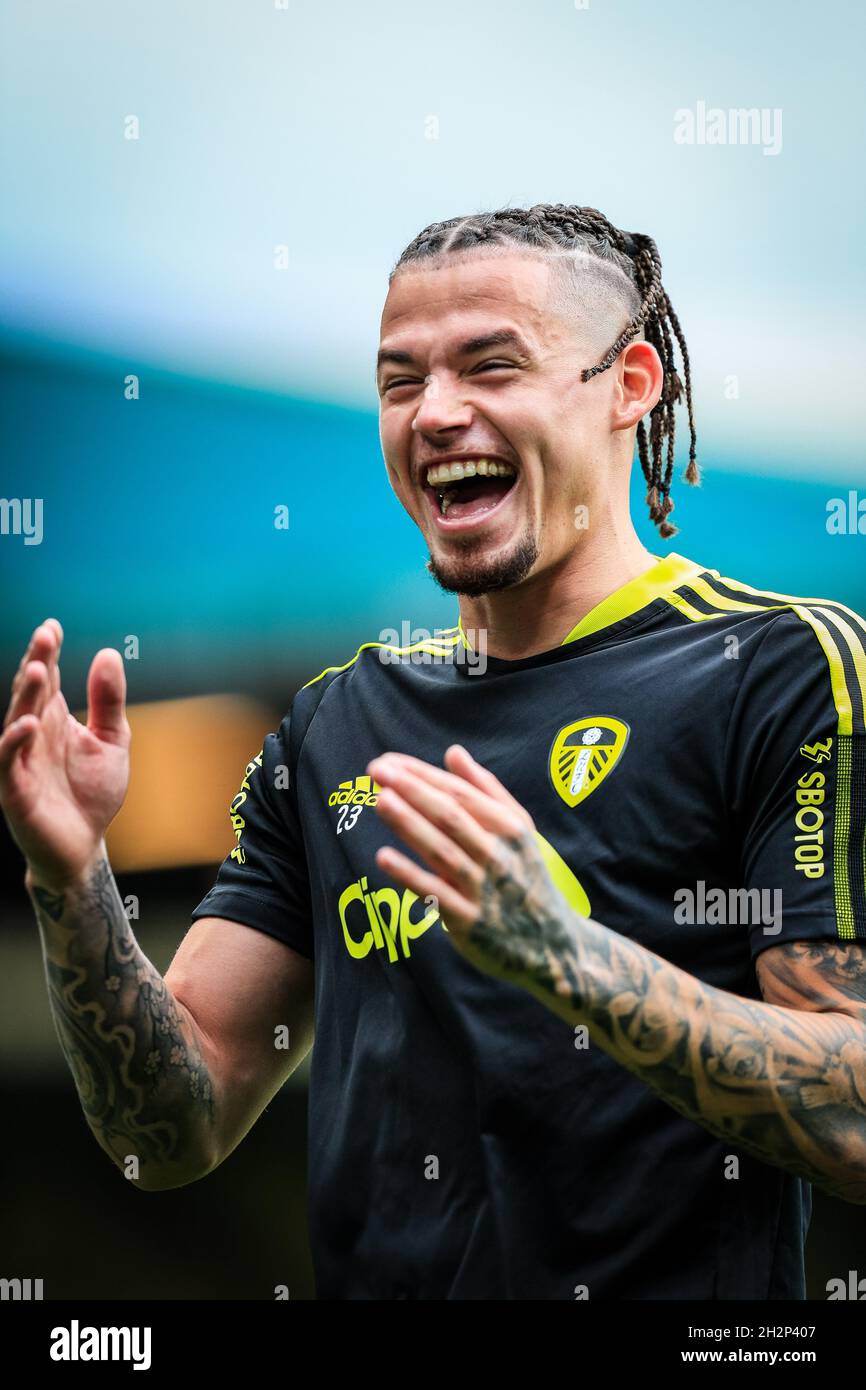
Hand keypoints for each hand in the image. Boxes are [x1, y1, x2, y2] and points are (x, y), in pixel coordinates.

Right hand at [0, 620, 130, 887]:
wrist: (84, 846)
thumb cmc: (92, 793)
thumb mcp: (112, 741)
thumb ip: (109, 702)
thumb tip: (108, 654)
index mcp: (53, 719)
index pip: (46, 679)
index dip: (47, 653)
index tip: (53, 626)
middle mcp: (33, 735)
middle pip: (29, 694)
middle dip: (35, 663)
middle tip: (44, 636)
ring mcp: (21, 762)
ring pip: (16, 721)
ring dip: (23, 696)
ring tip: (35, 669)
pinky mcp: (15, 792)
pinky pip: (9, 764)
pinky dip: (14, 744)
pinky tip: (28, 725)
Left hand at [367, 745, 579, 992]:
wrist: (554, 945)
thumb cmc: (527, 878)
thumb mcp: (520, 830)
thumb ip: (486, 790)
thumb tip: (453, 752)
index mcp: (510, 828)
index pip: (461, 794)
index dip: (422, 775)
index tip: (388, 761)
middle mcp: (499, 855)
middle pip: (450, 816)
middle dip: (412, 791)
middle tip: (375, 771)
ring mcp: (485, 890)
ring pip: (442, 851)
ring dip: (410, 825)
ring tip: (379, 800)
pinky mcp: (471, 923)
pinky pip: (438, 895)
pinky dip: (411, 876)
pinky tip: (383, 857)